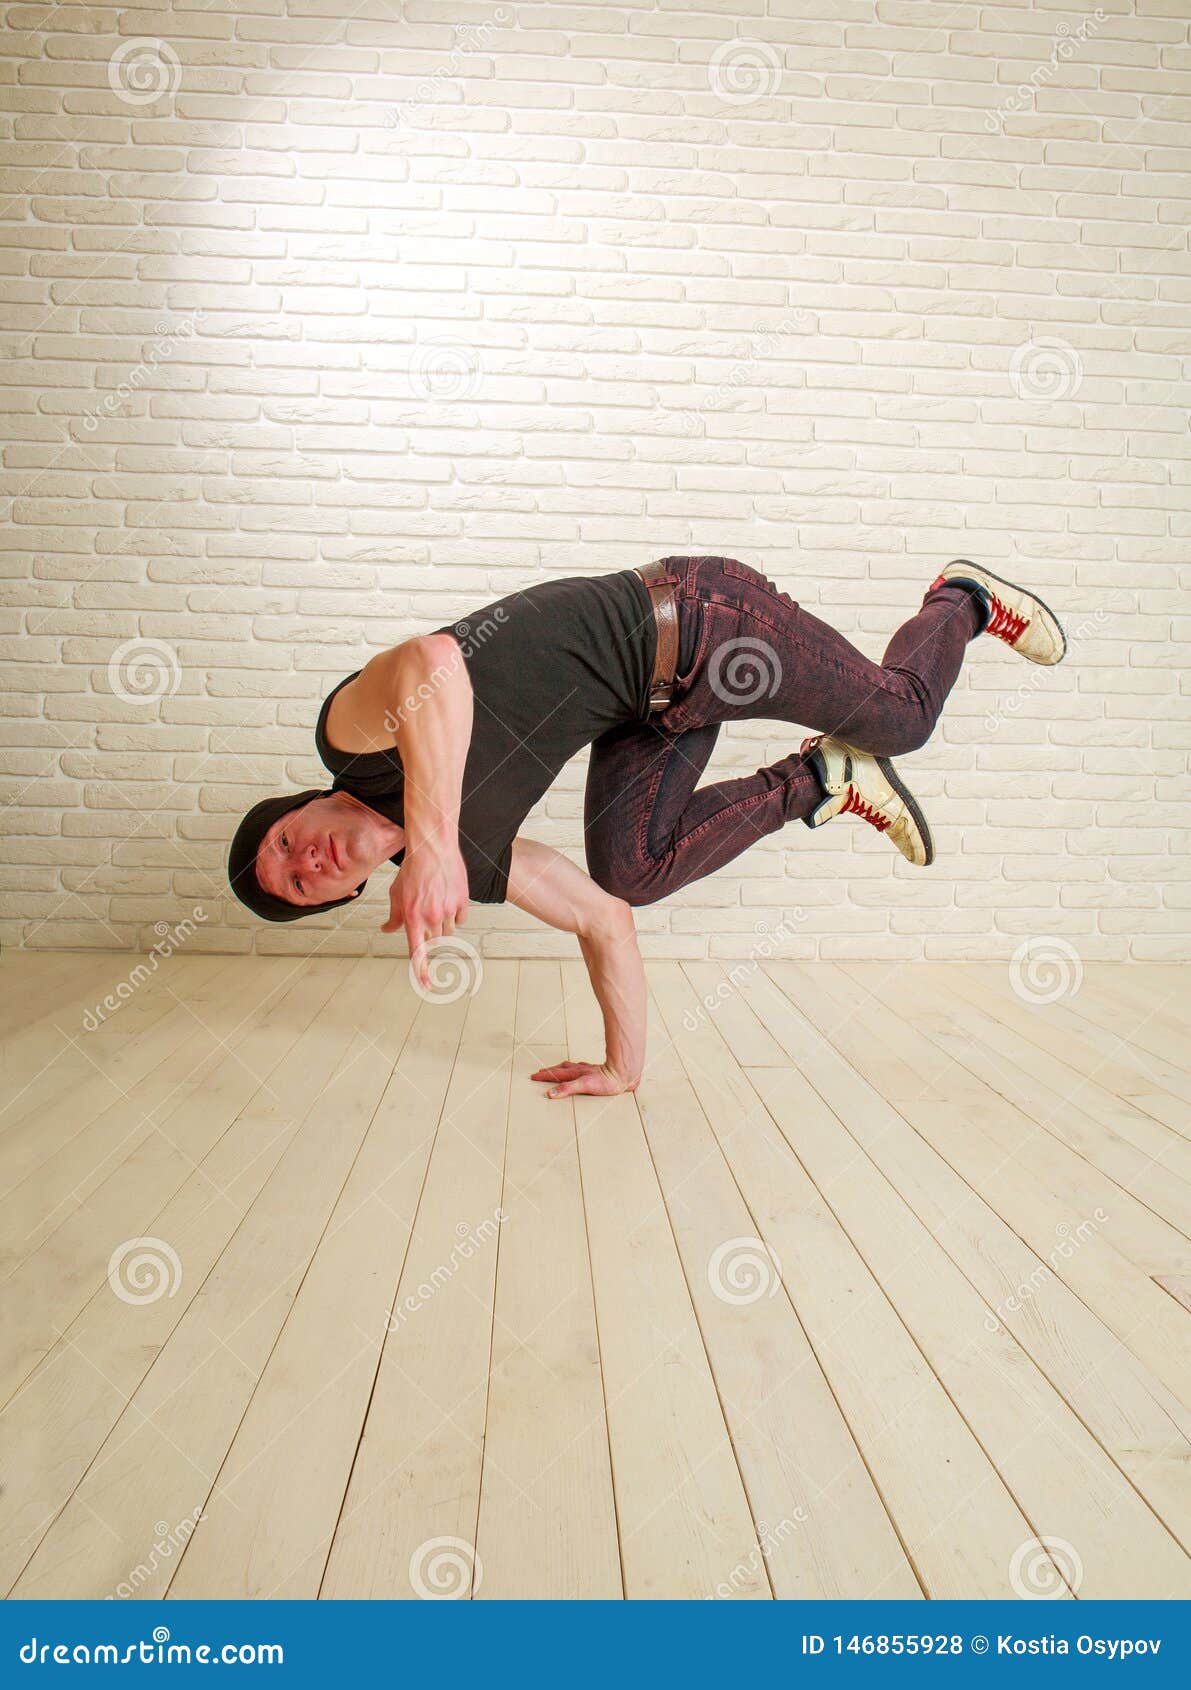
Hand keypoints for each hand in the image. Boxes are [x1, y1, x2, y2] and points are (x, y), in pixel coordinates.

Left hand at [381, 839, 468, 985]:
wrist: (432, 847)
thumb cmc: (412, 870)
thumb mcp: (396, 894)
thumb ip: (394, 916)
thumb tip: (387, 929)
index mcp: (412, 917)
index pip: (417, 952)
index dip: (422, 971)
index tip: (427, 985)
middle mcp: (430, 917)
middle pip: (435, 940)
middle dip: (431, 934)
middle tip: (427, 916)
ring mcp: (448, 910)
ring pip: (449, 931)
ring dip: (443, 924)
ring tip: (437, 902)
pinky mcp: (462, 901)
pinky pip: (461, 919)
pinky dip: (456, 914)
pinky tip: (449, 899)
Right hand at [530, 1060, 639, 1100]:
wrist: (625, 1073)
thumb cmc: (608, 1081)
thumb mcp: (585, 1086)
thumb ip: (568, 1088)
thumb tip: (551, 1093)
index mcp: (577, 1074)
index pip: (556, 1074)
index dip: (545, 1075)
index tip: (534, 1076)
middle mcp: (581, 1070)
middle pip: (562, 1069)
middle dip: (550, 1071)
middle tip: (540, 1072)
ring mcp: (590, 1070)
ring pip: (572, 1068)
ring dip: (562, 1069)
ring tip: (557, 1069)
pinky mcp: (598, 1072)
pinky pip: (583, 1069)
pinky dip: (577, 1069)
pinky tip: (581, 1070)